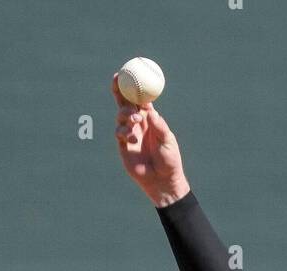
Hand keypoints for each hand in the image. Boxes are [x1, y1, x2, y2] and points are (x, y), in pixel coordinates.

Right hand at [112, 73, 189, 206]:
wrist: (163, 181)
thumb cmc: (169, 160)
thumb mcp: (168, 140)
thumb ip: (159, 126)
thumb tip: (150, 111)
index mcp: (150, 118)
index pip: (139, 98)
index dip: (132, 86)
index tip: (127, 74)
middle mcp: (138, 123)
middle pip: (124, 102)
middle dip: (119, 90)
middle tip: (117, 80)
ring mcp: (129, 134)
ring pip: (120, 116)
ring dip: (126, 115)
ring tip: (136, 120)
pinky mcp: (123, 146)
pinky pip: (119, 133)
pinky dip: (124, 132)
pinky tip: (133, 139)